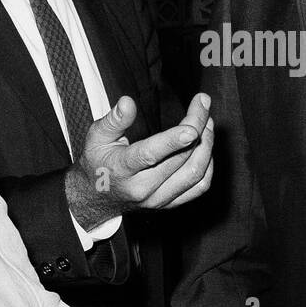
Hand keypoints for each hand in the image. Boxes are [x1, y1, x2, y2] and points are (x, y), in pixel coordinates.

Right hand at [65, 91, 213, 227]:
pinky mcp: (169, 204)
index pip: (150, 155)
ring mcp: (158, 199)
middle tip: (203, 103)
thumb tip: (128, 102)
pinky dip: (208, 165)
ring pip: (194, 174)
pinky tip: (206, 146)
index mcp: (122, 169)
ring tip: (207, 121)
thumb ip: (113, 120)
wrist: (96, 199)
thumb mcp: (96, 137)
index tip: (193, 126)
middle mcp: (143, 188)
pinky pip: (199, 187)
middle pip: (180, 159)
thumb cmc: (97, 162)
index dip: (173, 141)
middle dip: (197, 127)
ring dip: (206, 145)